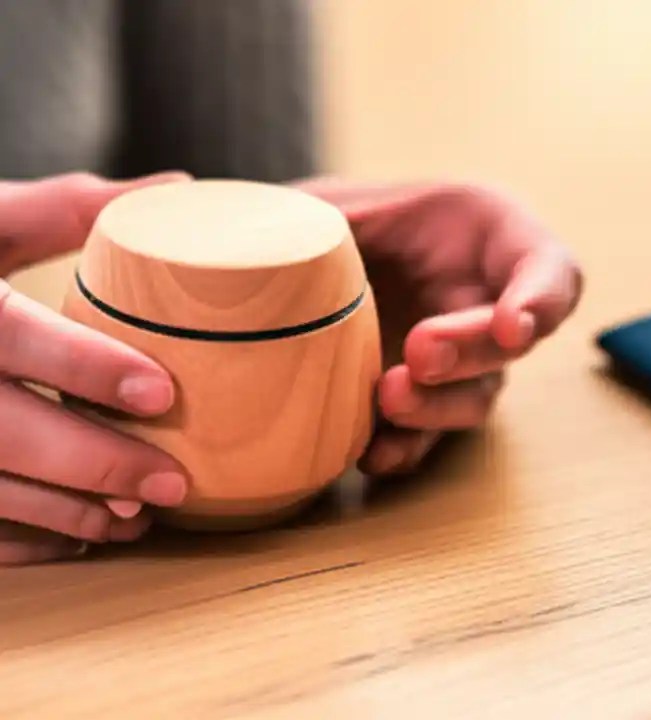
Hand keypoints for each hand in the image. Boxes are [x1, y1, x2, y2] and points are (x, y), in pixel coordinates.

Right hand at [0, 172, 191, 563]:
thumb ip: (65, 209)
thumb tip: (177, 189)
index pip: (13, 334)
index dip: (84, 366)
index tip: (161, 390)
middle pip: (4, 433)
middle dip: (93, 463)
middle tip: (173, 482)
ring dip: (67, 513)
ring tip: (143, 516)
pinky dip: (23, 540)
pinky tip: (81, 538)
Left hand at [297, 180, 582, 474]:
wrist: (323, 269)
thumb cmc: (344, 220)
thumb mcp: (334, 199)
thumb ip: (312, 217)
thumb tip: (260, 239)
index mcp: (495, 237)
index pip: (549, 271)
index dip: (542, 301)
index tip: (516, 328)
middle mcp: (492, 304)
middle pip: (510, 343)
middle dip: (471, 351)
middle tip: (422, 353)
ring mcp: (465, 361)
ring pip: (475, 398)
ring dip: (439, 406)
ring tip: (389, 398)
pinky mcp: (427, 403)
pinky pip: (427, 436)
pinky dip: (404, 448)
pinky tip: (373, 453)